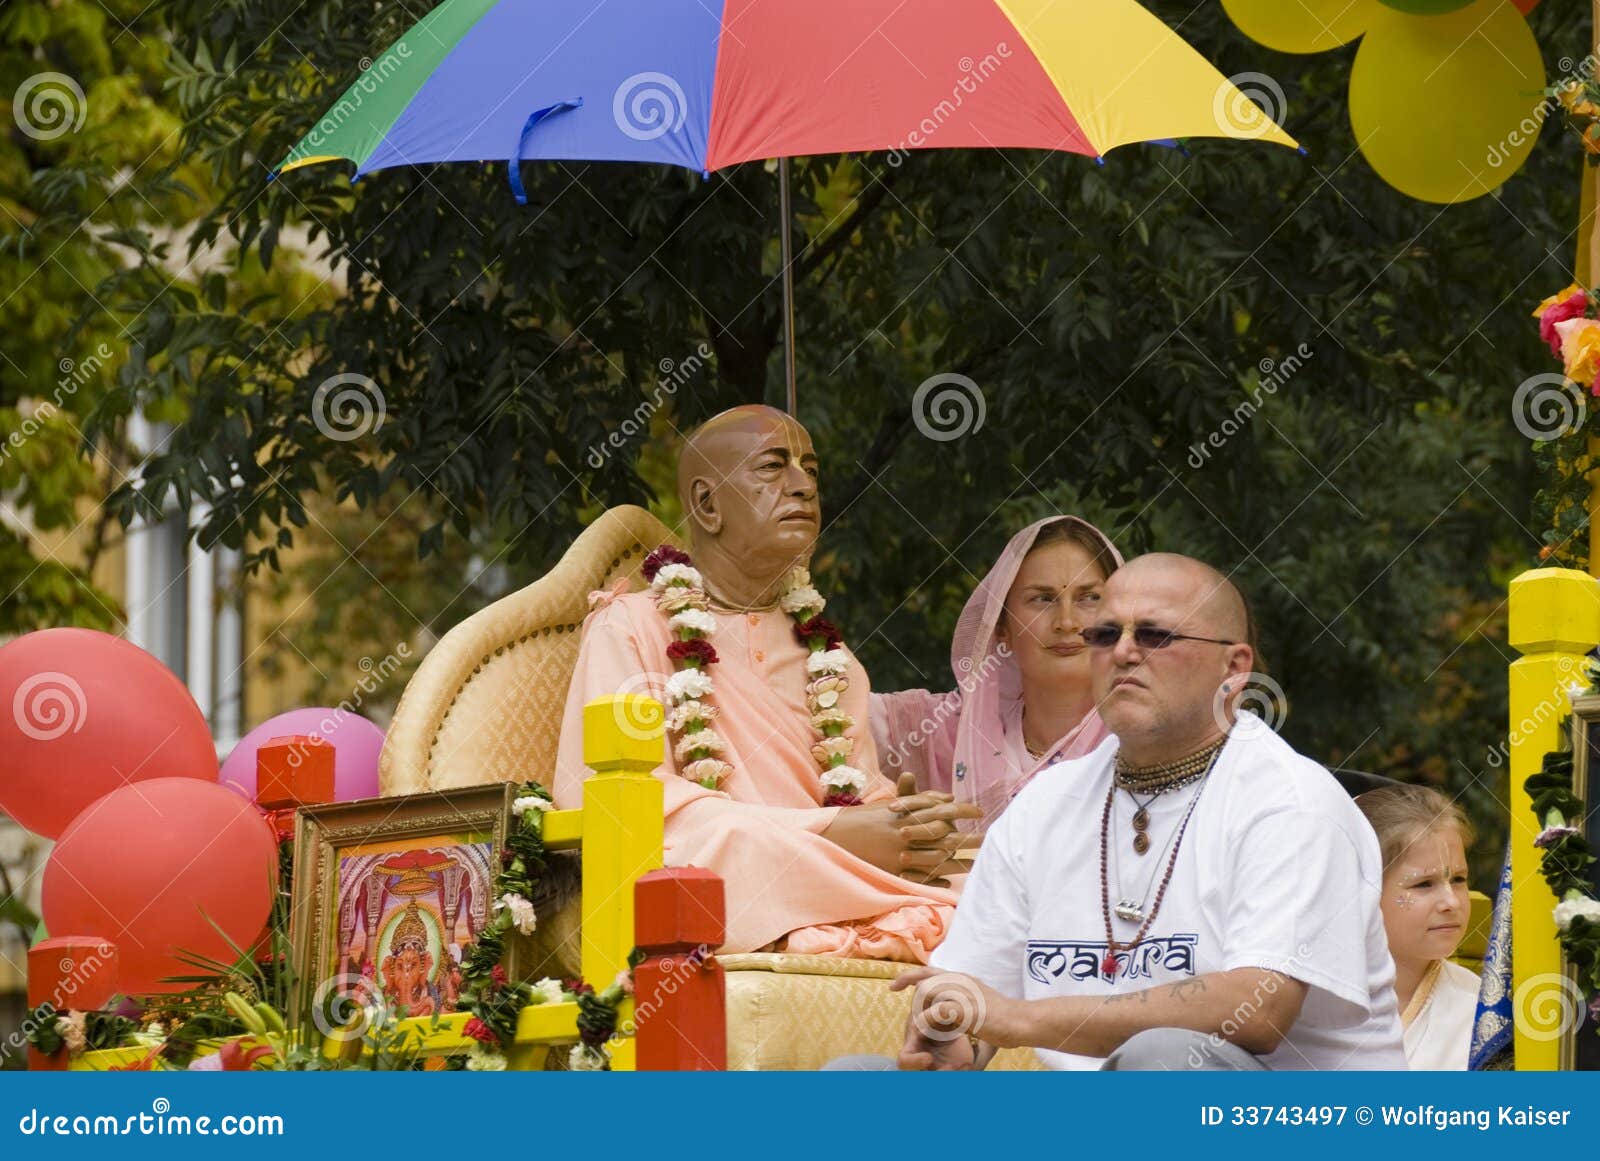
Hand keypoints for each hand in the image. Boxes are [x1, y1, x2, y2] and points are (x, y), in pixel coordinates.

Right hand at [820, 774, 981, 882]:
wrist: (834, 839)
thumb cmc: (864, 821)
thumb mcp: (889, 806)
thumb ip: (917, 798)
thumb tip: (947, 796)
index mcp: (905, 814)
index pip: (940, 810)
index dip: (962, 811)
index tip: (979, 812)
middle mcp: (904, 833)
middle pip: (945, 837)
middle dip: (970, 838)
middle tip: (992, 838)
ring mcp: (899, 854)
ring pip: (937, 859)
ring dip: (960, 862)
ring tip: (980, 863)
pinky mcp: (893, 872)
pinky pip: (920, 878)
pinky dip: (936, 879)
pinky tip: (951, 881)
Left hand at [890, 967, 1014, 1067]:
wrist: (1022, 1021)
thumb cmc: (1003, 1017)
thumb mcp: (976, 1002)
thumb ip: (958, 1003)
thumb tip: (941, 1013)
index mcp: (962, 978)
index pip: (928, 971)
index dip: (909, 976)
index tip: (894, 985)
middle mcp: (960, 981)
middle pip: (923, 982)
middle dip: (914, 1000)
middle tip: (914, 1018)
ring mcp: (963, 993)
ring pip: (926, 993)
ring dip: (919, 1011)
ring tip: (921, 1028)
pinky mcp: (966, 1009)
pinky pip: (936, 1011)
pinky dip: (927, 1021)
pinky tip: (929, 1032)